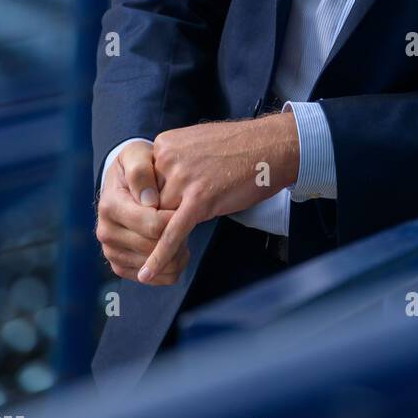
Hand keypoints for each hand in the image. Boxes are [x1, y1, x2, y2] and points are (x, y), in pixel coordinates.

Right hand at [96, 141, 190, 285]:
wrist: (125, 180)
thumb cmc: (136, 165)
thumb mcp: (137, 154)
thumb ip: (141, 171)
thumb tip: (149, 199)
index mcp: (110, 206)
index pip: (152, 225)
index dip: (176, 219)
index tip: (187, 206)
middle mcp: (106, 232)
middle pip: (153, 248)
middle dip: (177, 237)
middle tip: (190, 220)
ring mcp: (111, 251)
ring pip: (153, 268)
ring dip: (175, 254)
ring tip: (185, 233)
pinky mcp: (119, 264)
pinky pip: (150, 279)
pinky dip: (169, 269)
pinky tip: (177, 249)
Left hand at [137, 114, 299, 283]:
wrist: (272, 145)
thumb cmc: (241, 146)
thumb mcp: (196, 145)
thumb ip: (175, 164)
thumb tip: (165, 189)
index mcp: (164, 144)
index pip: (145, 183)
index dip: (157, 200)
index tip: (162, 209)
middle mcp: (167, 159)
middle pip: (151, 202)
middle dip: (165, 215)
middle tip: (180, 219)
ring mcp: (183, 179)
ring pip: (161, 218)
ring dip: (170, 229)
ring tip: (186, 232)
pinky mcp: (200, 199)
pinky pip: (173, 233)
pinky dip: (160, 256)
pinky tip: (147, 273)